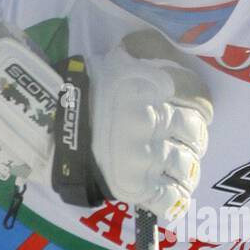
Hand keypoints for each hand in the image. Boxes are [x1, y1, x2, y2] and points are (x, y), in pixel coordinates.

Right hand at [91, 29, 212, 222]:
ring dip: (186, 166)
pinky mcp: (135, 185)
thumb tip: (178, 60)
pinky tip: (172, 192)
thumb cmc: (90, 86)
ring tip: (175, 164)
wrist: (49, 122)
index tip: (195, 110)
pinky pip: (171, 199)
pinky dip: (176, 199)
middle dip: (194, 137)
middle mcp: (152, 122)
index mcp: (152, 86)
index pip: (200, 99)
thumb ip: (156, 50)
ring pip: (188, 167)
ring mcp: (145, 157)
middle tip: (184, 139)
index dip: (201, 106)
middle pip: (197, 135)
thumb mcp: (123, 53)